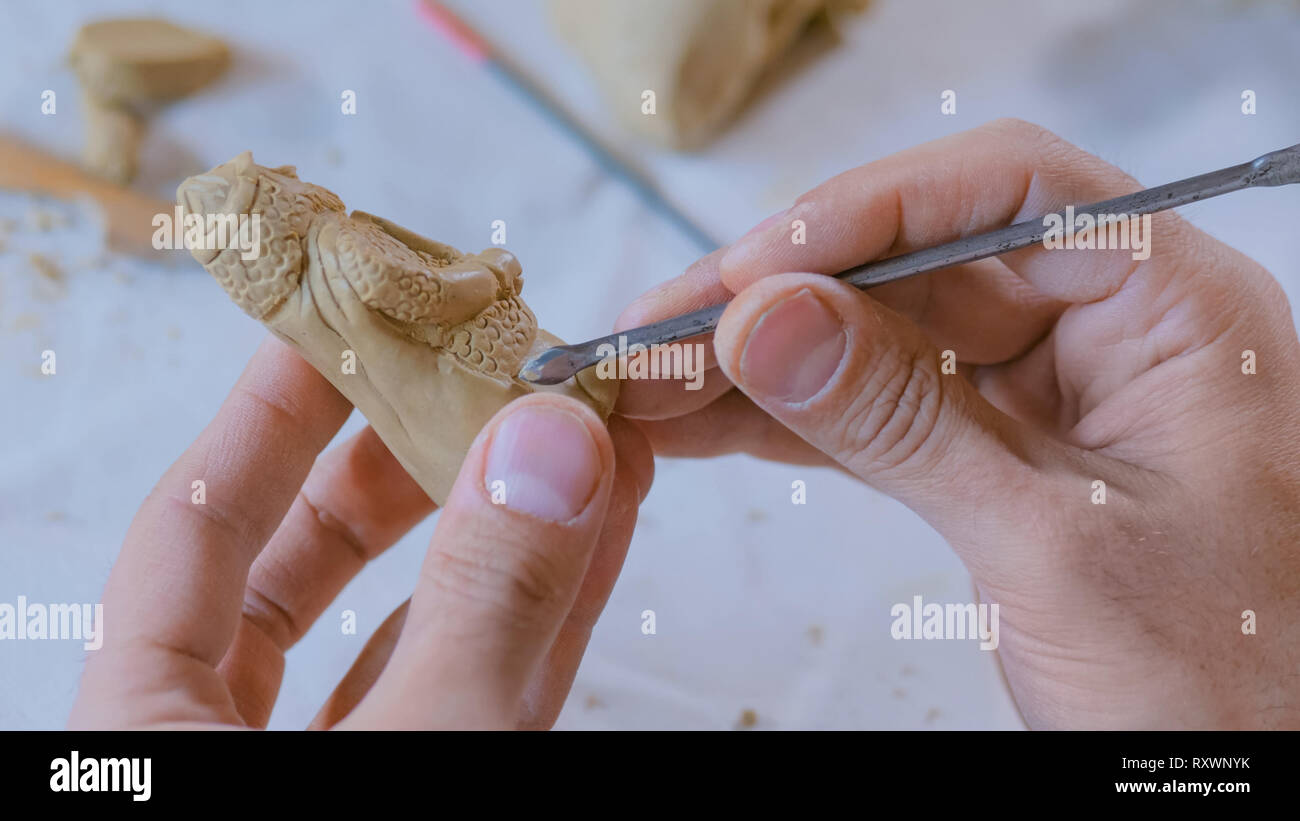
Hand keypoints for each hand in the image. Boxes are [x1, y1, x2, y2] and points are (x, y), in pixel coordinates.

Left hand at [68, 337, 651, 729]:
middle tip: (478, 372)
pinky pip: (485, 688)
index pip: (193, 527)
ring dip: (506, 529)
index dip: (267, 410)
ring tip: (576, 434)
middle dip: (404, 462)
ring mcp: (347, 770)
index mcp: (148, 727)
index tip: (340, 315)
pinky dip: (545, 615)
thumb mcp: (413, 753)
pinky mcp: (434, 788)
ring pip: (416, 630)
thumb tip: (546, 444)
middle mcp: (232, 746)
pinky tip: (599, 535)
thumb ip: (476, 611)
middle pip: (303, 569)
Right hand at [616, 119, 1299, 728]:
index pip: (1011, 193)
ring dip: (770, 361)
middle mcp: (1111, 329)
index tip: (754, 269)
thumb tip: (769, 322)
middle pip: (921, 264)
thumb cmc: (1232, 679)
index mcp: (1174, 309)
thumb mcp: (1051, 541)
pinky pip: (887, 414)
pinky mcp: (1003, 454)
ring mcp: (1053, 392)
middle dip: (784, 296)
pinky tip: (715, 425)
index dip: (869, 212)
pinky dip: (800, 422)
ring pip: (886, 341)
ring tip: (661, 383)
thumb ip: (902, 421)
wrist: (1251, 773)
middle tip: (667, 331)